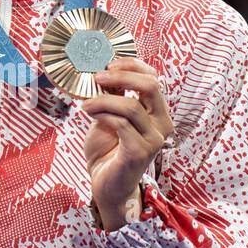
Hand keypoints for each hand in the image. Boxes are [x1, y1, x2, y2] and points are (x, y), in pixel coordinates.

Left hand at [80, 57, 173, 230]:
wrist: (106, 184)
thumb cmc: (108, 150)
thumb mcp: (109, 116)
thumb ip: (112, 96)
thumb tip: (104, 71)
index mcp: (157, 112)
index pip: (153, 78)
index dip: (132, 65)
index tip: (109, 64)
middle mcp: (161, 124)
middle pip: (151, 86)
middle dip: (122, 76)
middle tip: (97, 77)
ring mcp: (154, 139)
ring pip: (131, 106)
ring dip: (103, 100)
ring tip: (85, 104)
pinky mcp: (140, 152)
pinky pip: (122, 125)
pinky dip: (103, 116)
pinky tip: (90, 116)